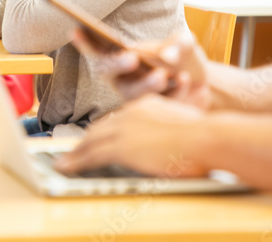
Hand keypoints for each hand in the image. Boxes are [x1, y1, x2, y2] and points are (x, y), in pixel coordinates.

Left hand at [55, 94, 210, 177]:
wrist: (206, 138)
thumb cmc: (207, 136)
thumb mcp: (187, 124)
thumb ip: (174, 128)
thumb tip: (175, 140)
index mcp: (146, 105)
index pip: (118, 118)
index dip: (105, 130)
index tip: (97, 137)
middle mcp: (131, 112)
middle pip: (100, 127)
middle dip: (85, 140)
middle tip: (74, 150)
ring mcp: (124, 128)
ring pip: (91, 141)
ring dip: (75, 152)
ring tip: (65, 161)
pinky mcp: (120, 146)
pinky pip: (91, 155)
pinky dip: (75, 162)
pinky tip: (65, 167)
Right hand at [72, 29, 211, 109]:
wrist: (201, 82)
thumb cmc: (182, 58)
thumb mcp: (183, 43)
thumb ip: (178, 43)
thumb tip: (169, 54)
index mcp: (121, 56)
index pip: (98, 48)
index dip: (85, 42)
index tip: (76, 30)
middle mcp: (122, 77)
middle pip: (108, 72)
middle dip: (117, 64)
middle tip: (131, 57)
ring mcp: (135, 96)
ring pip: (132, 93)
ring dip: (145, 84)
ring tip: (162, 74)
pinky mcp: (151, 112)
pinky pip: (157, 104)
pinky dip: (173, 92)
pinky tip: (184, 80)